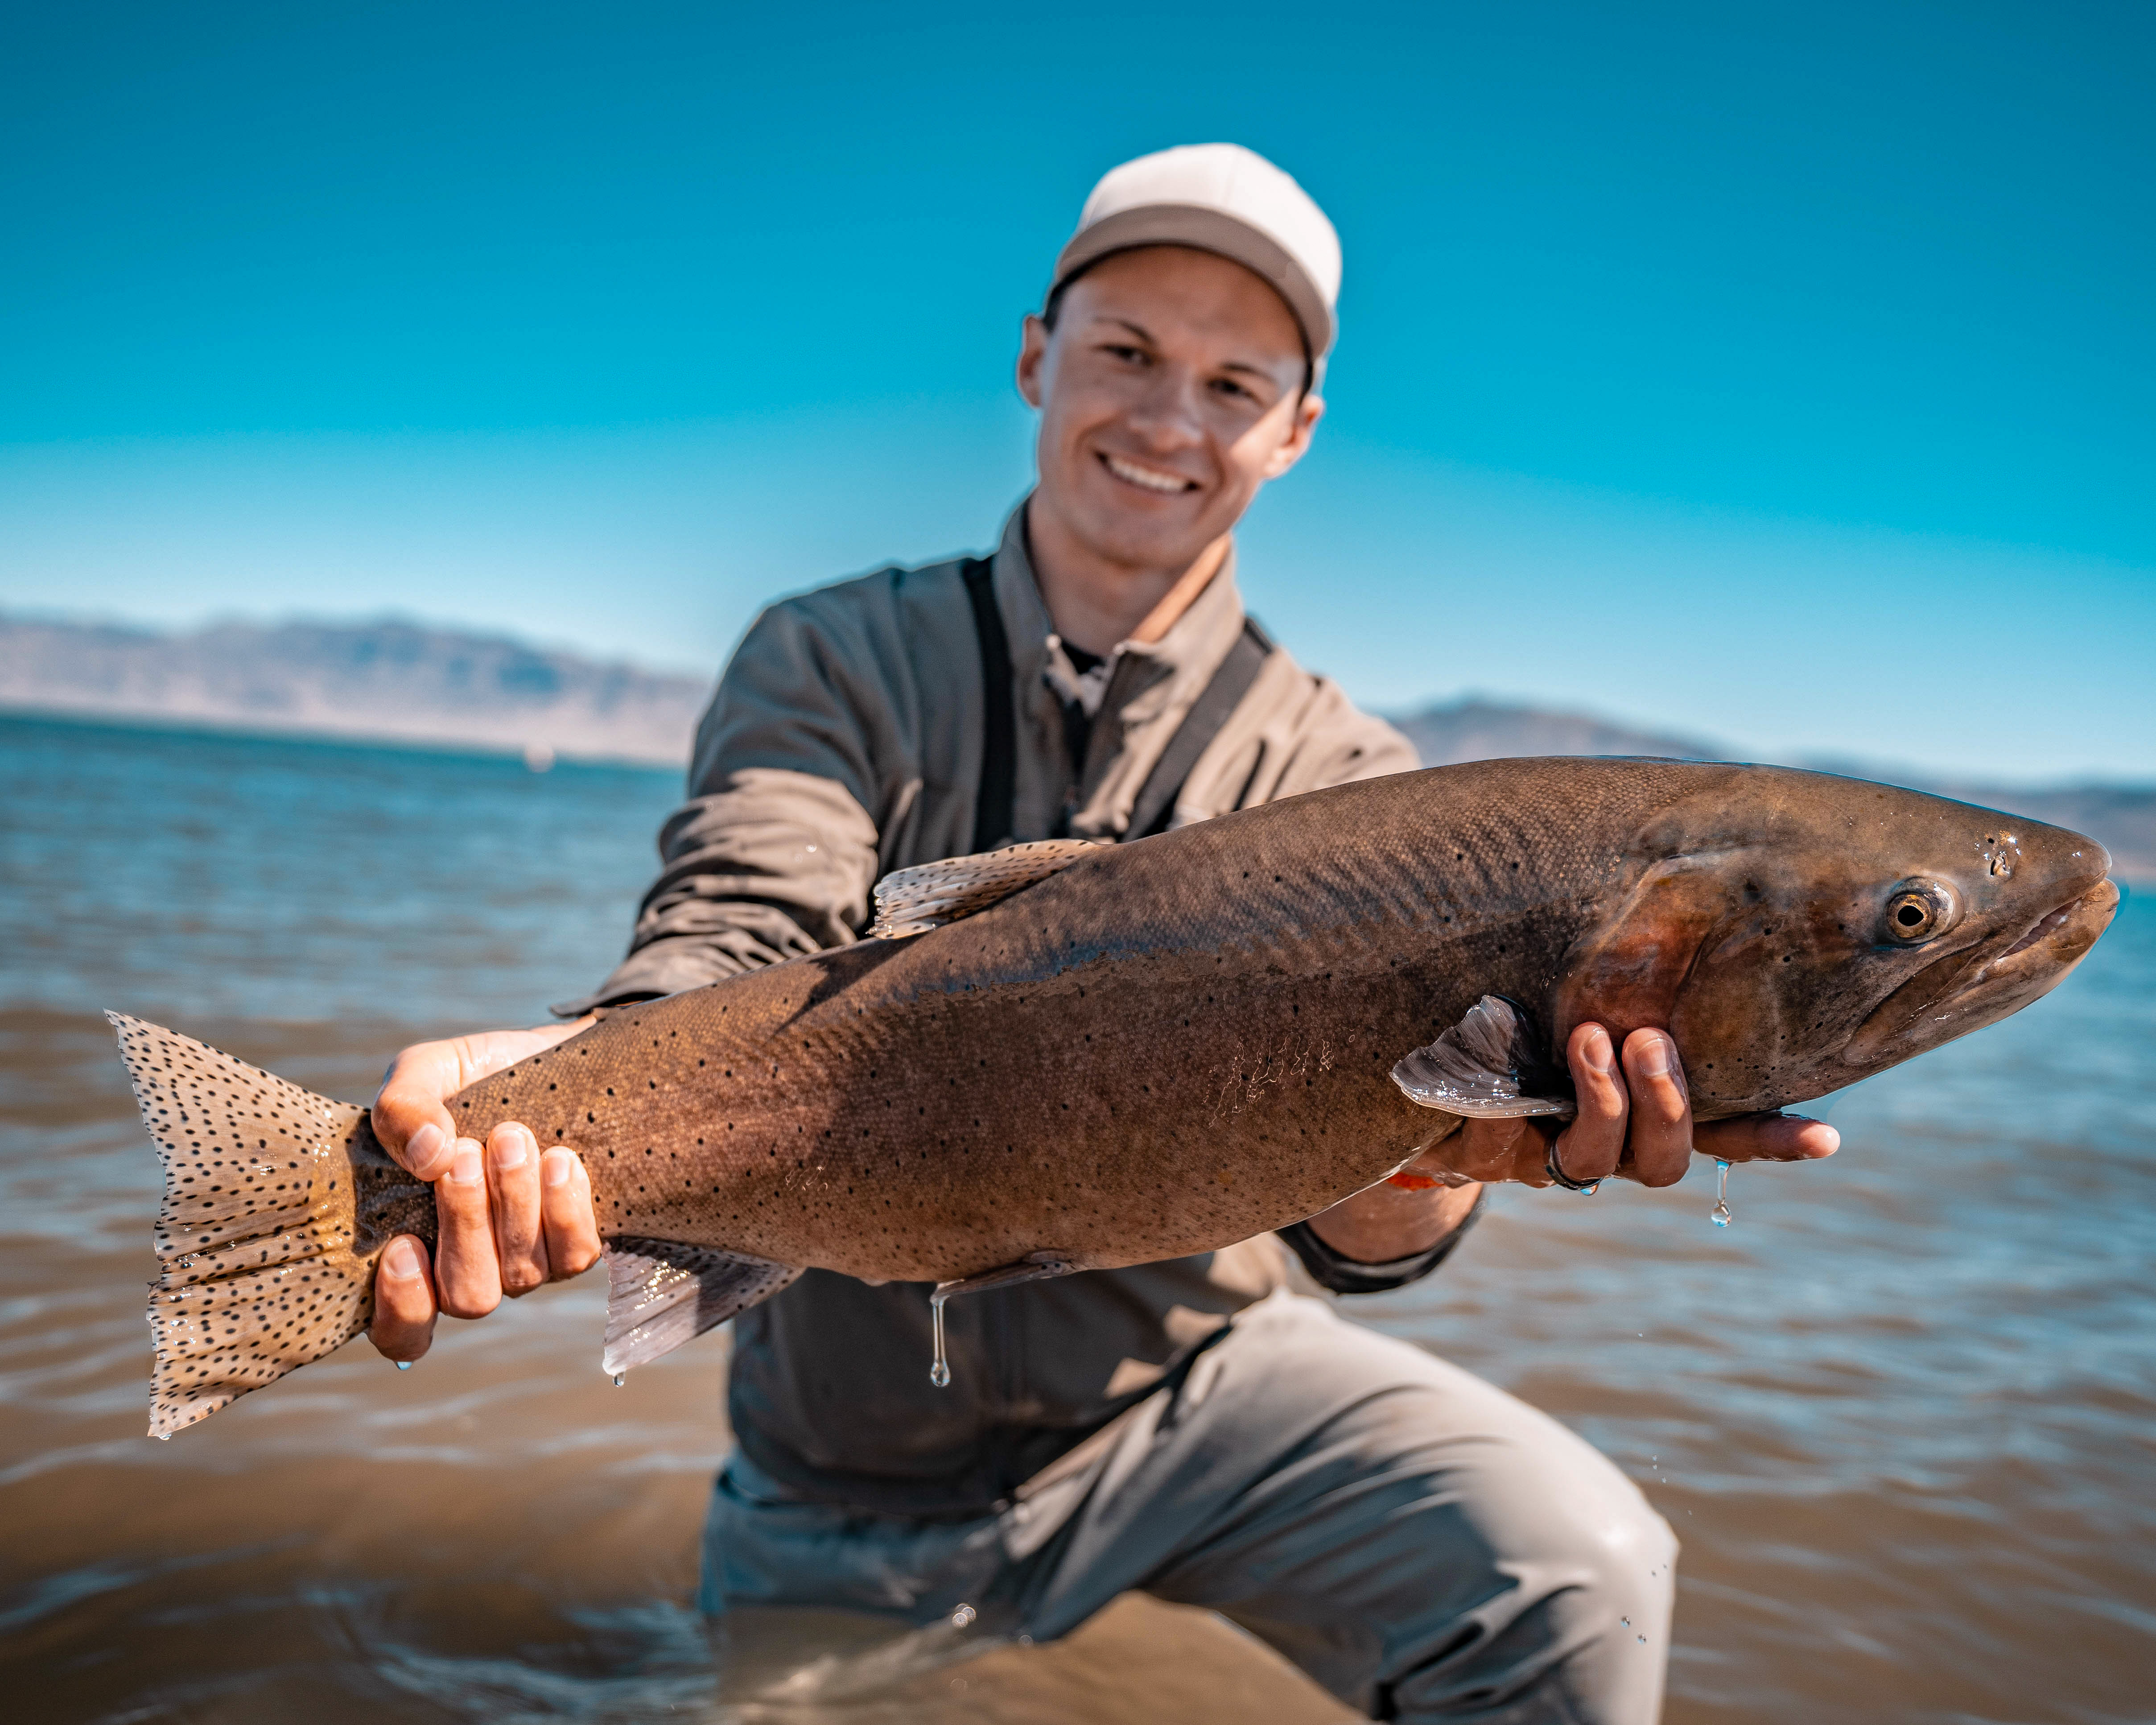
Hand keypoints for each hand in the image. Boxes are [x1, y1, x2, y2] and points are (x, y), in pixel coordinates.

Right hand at [367, 1022, 603, 1362]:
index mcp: (416, 1246)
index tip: (403, 1245)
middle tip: (466, 1153)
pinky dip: (567, 1209)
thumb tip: (428, 1155)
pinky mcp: (578, 1240)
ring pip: (523, 1275)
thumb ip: (401, 1109)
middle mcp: (473, 1268)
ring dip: (516, 1205)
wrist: (546, 1055)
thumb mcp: (422, 1075)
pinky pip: (577, 1255)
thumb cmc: (470, 1078)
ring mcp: (529, 1260)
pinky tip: (560, 1159)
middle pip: (468, 1295)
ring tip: (514, 1138)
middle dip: (465, 1223)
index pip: (402, 1330)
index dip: (401, 1307)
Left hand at [1424, 1023, 1839, 1189]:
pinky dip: (1496, 1092)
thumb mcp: (1578, 1011)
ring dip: (1598, 1102)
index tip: (1825, 1135)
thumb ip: (1638, 996)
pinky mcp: (1478, 1155)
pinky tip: (1494, 1030)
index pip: (1720, 1135)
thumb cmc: (1516, 1033)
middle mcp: (1599, 1150)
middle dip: (1664, 1104)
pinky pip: (1492, 1141)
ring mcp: (1540, 1159)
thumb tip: (1698, 939)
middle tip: (1647, 1039)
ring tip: (1587, 1037)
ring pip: (1591, 1161)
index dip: (1767, 1140)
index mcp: (1637, 1118)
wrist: (1418, 1080)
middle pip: (1660, 1163)